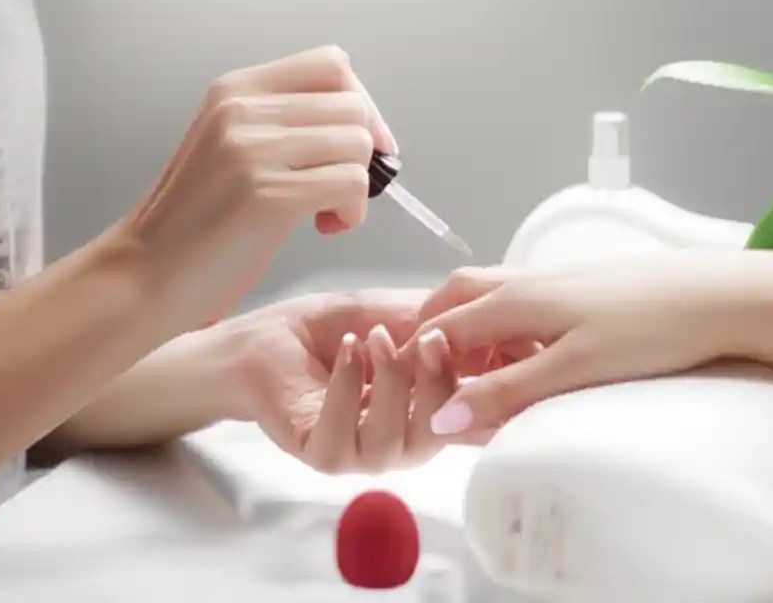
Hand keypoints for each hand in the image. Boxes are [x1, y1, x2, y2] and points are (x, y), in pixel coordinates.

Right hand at [116, 46, 396, 323]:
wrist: (143, 275)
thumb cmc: (195, 224)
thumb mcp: (230, 146)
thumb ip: (282, 123)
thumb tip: (364, 126)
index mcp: (235, 91)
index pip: (332, 64)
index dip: (360, 105)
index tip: (359, 145)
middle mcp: (242, 109)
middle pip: (353, 105)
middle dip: (365, 151)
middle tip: (338, 188)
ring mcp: (252, 149)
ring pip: (359, 143)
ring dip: (358, 186)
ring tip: (324, 213)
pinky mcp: (267, 194)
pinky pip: (351, 183)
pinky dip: (352, 211)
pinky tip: (323, 226)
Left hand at [205, 290, 481, 473]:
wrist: (270, 334)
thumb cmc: (338, 327)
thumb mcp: (404, 317)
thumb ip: (447, 330)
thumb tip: (502, 334)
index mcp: (427, 414)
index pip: (469, 416)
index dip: (485, 388)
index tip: (489, 344)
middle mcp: (401, 442)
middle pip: (437, 434)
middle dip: (437, 385)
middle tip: (431, 337)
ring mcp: (361, 455)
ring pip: (391, 442)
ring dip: (388, 383)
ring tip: (375, 336)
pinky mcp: (321, 455)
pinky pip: (341, 437)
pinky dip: (346, 387)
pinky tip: (348, 349)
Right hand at [408, 251, 772, 435]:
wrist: (720, 297)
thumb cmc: (649, 328)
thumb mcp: (570, 370)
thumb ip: (505, 393)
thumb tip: (442, 420)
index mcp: (513, 299)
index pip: (440, 327)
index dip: (417, 361)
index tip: (407, 396)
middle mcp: (526, 283)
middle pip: (456, 299)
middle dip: (434, 336)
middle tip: (431, 382)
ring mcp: (556, 284)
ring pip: (489, 301)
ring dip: (470, 335)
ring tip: (477, 380)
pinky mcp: (583, 292)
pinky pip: (523, 307)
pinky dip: (505, 333)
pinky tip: (526, 361)